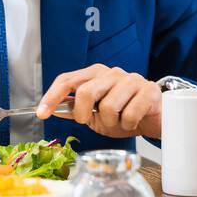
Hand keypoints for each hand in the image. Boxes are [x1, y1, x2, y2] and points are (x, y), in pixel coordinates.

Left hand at [36, 65, 161, 139]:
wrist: (155, 118)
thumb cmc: (125, 115)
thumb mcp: (96, 115)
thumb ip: (77, 110)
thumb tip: (53, 110)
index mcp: (96, 74)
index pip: (68, 80)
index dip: (52, 96)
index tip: (42, 113)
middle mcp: (113, 72)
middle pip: (86, 92)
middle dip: (84, 114)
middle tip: (90, 121)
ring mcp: (132, 80)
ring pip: (109, 106)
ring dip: (111, 122)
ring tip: (119, 121)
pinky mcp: (149, 91)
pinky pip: (129, 114)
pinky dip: (128, 124)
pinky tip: (133, 121)